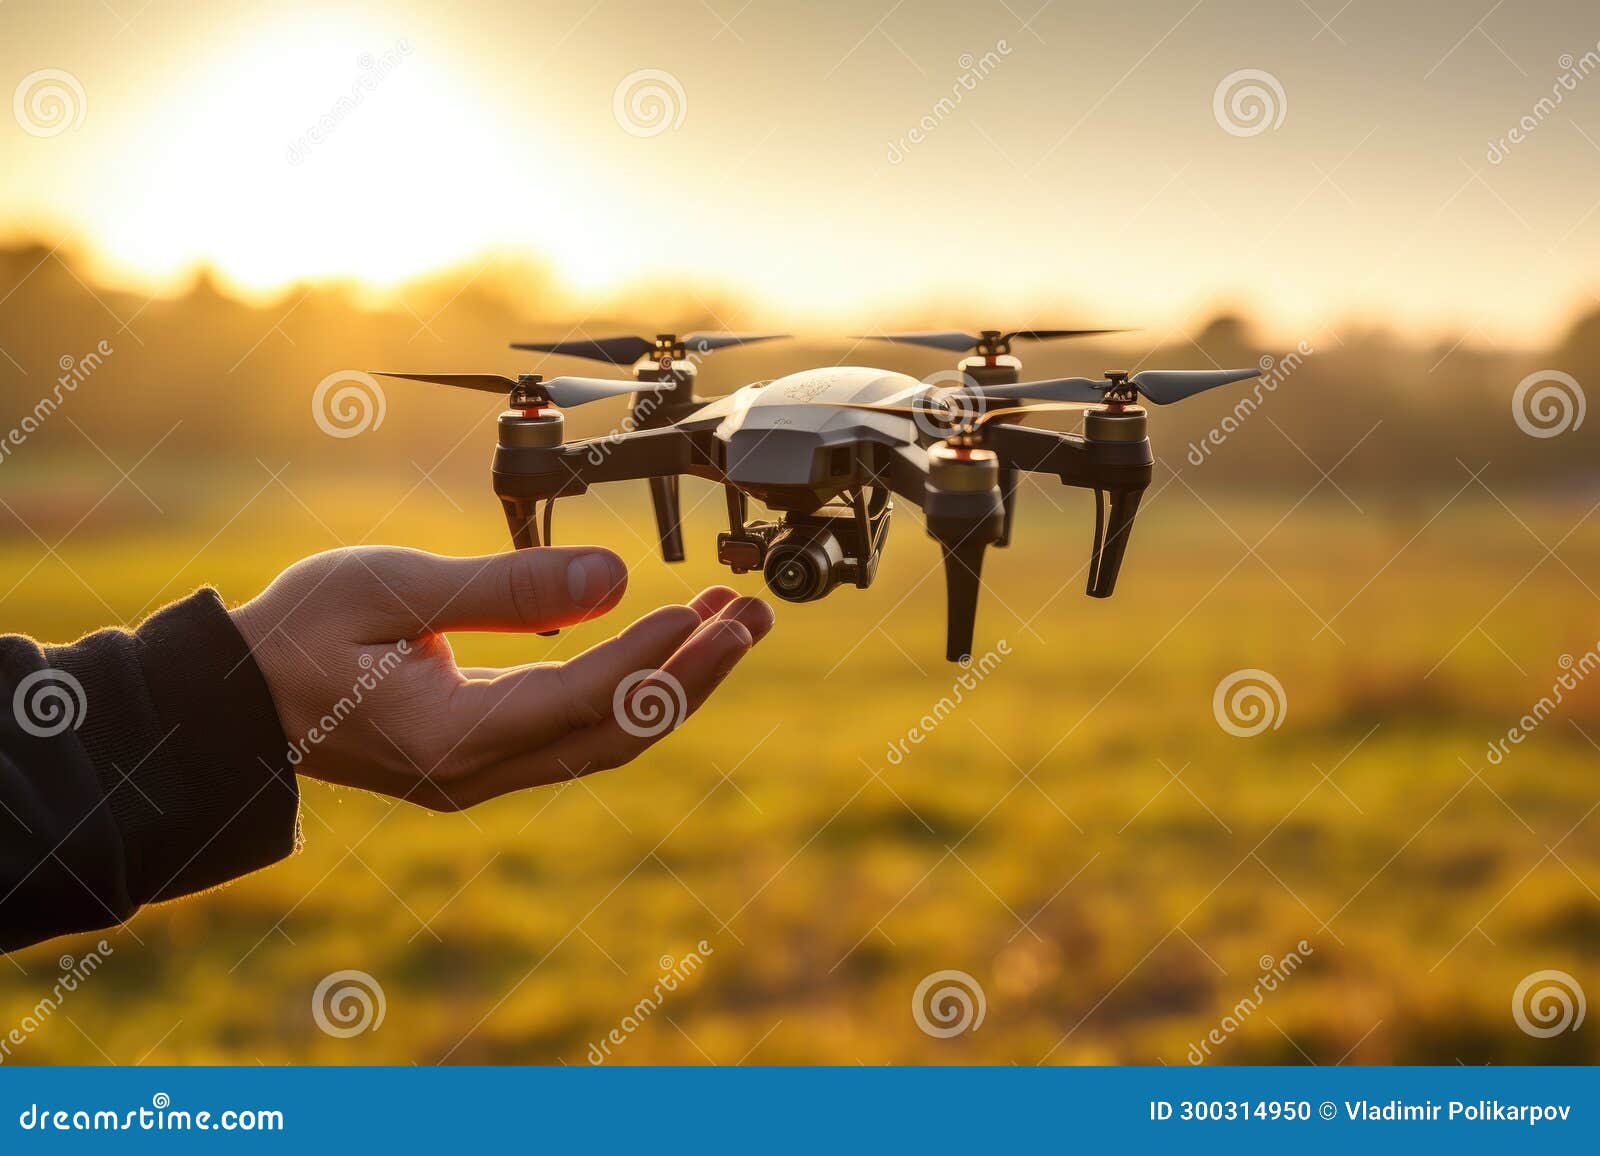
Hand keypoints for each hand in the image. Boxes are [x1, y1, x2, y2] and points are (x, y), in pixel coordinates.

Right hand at [229, 545, 773, 809]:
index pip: (585, 698)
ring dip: (674, 680)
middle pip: (619, 731)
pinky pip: (578, 732)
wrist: (234, 699)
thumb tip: (612, 577)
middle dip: (696, 673)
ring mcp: (485, 774)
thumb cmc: (296, 635)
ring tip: (728, 621)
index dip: (652, 655)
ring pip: (607, 737)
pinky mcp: (485, 759)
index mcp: (455, 738)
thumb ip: (506, 587)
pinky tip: (662, 647)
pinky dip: (629, 688)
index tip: (707, 607)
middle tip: (753, 615)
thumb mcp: (392, 588)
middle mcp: (481, 773)